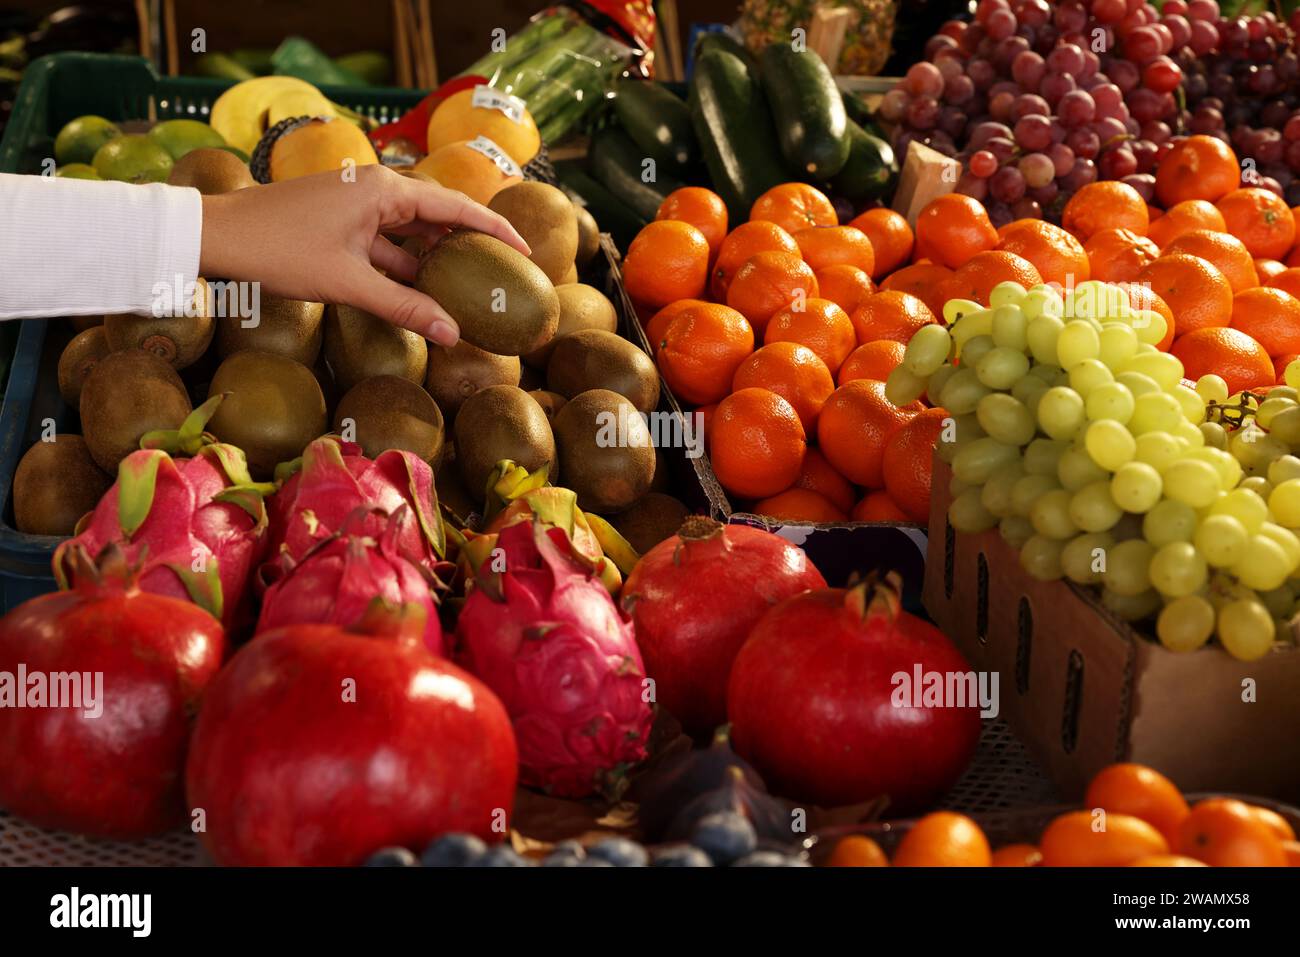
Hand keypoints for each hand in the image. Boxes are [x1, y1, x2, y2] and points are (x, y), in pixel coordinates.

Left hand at [198, 165, 528, 344]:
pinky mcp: (338, 220)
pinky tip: (418, 291)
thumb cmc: (278, 250)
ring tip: (467, 288)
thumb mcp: (348, 284)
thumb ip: (405, 307)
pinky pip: (384, 242)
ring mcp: (355, 205)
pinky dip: (403, 265)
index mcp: (385, 192)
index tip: (525, 249)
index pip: (456, 207)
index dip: (494, 228)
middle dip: (468, 245)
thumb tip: (453, 335)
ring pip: (409, 232)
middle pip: (437, 216)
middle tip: (501, 272)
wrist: (214, 235)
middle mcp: (375, 190)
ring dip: (434, 259)